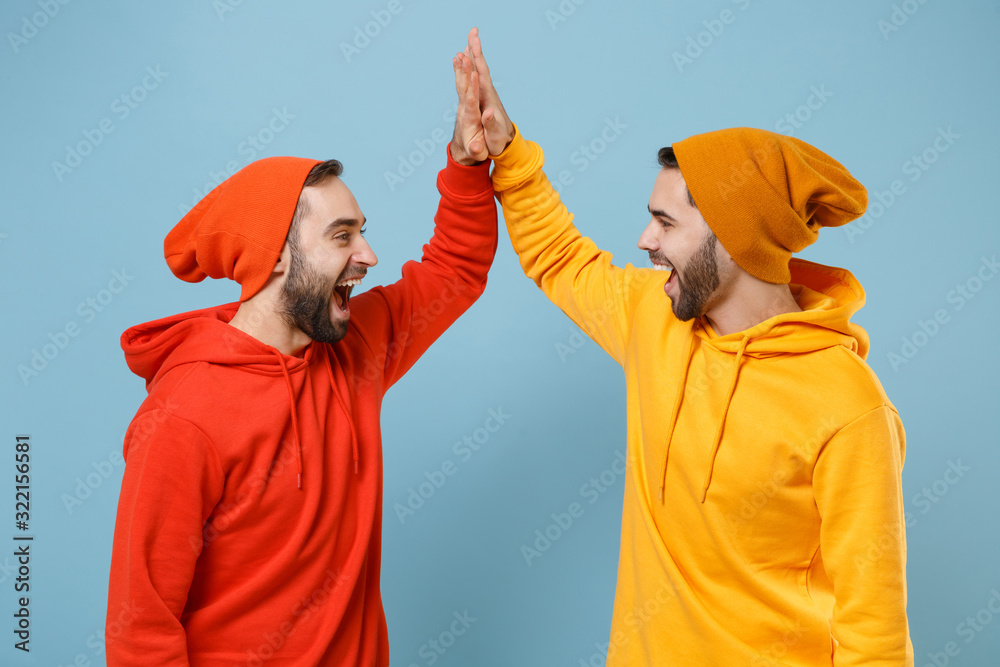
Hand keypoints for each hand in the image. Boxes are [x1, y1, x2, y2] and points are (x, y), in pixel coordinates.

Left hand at [449, 43, 487, 164]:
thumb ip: (476, 150)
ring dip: (462, 66)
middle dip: (465, 71)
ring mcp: (463, 104)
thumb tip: (475, 147)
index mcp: (469, 119)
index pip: (470, 101)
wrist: (464, 150)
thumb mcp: (477, 153)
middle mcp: (464, 108)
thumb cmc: (474, 151)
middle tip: (464, 54)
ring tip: (462, 49)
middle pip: (464, 87)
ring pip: (462, 82)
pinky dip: (462, 69)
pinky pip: (463, 82)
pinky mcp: (465, 101)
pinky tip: (461, 56)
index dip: (472, 88)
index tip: (474, 75)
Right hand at [464, 27, 513, 156]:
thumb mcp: (494, 136)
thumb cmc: (499, 141)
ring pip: (479, 69)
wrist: (505, 143)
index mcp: (489, 99)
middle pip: (482, 67)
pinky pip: (476, 76)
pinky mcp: (483, 96)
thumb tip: (489, 112)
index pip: (483, 76)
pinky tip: (468, 57)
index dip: (477, 61)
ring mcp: (486, 93)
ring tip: (469, 38)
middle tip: (473, 31)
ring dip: (474, 54)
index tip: (472, 46)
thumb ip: (491, 124)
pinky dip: (472, 65)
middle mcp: (488, 92)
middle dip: (477, 49)